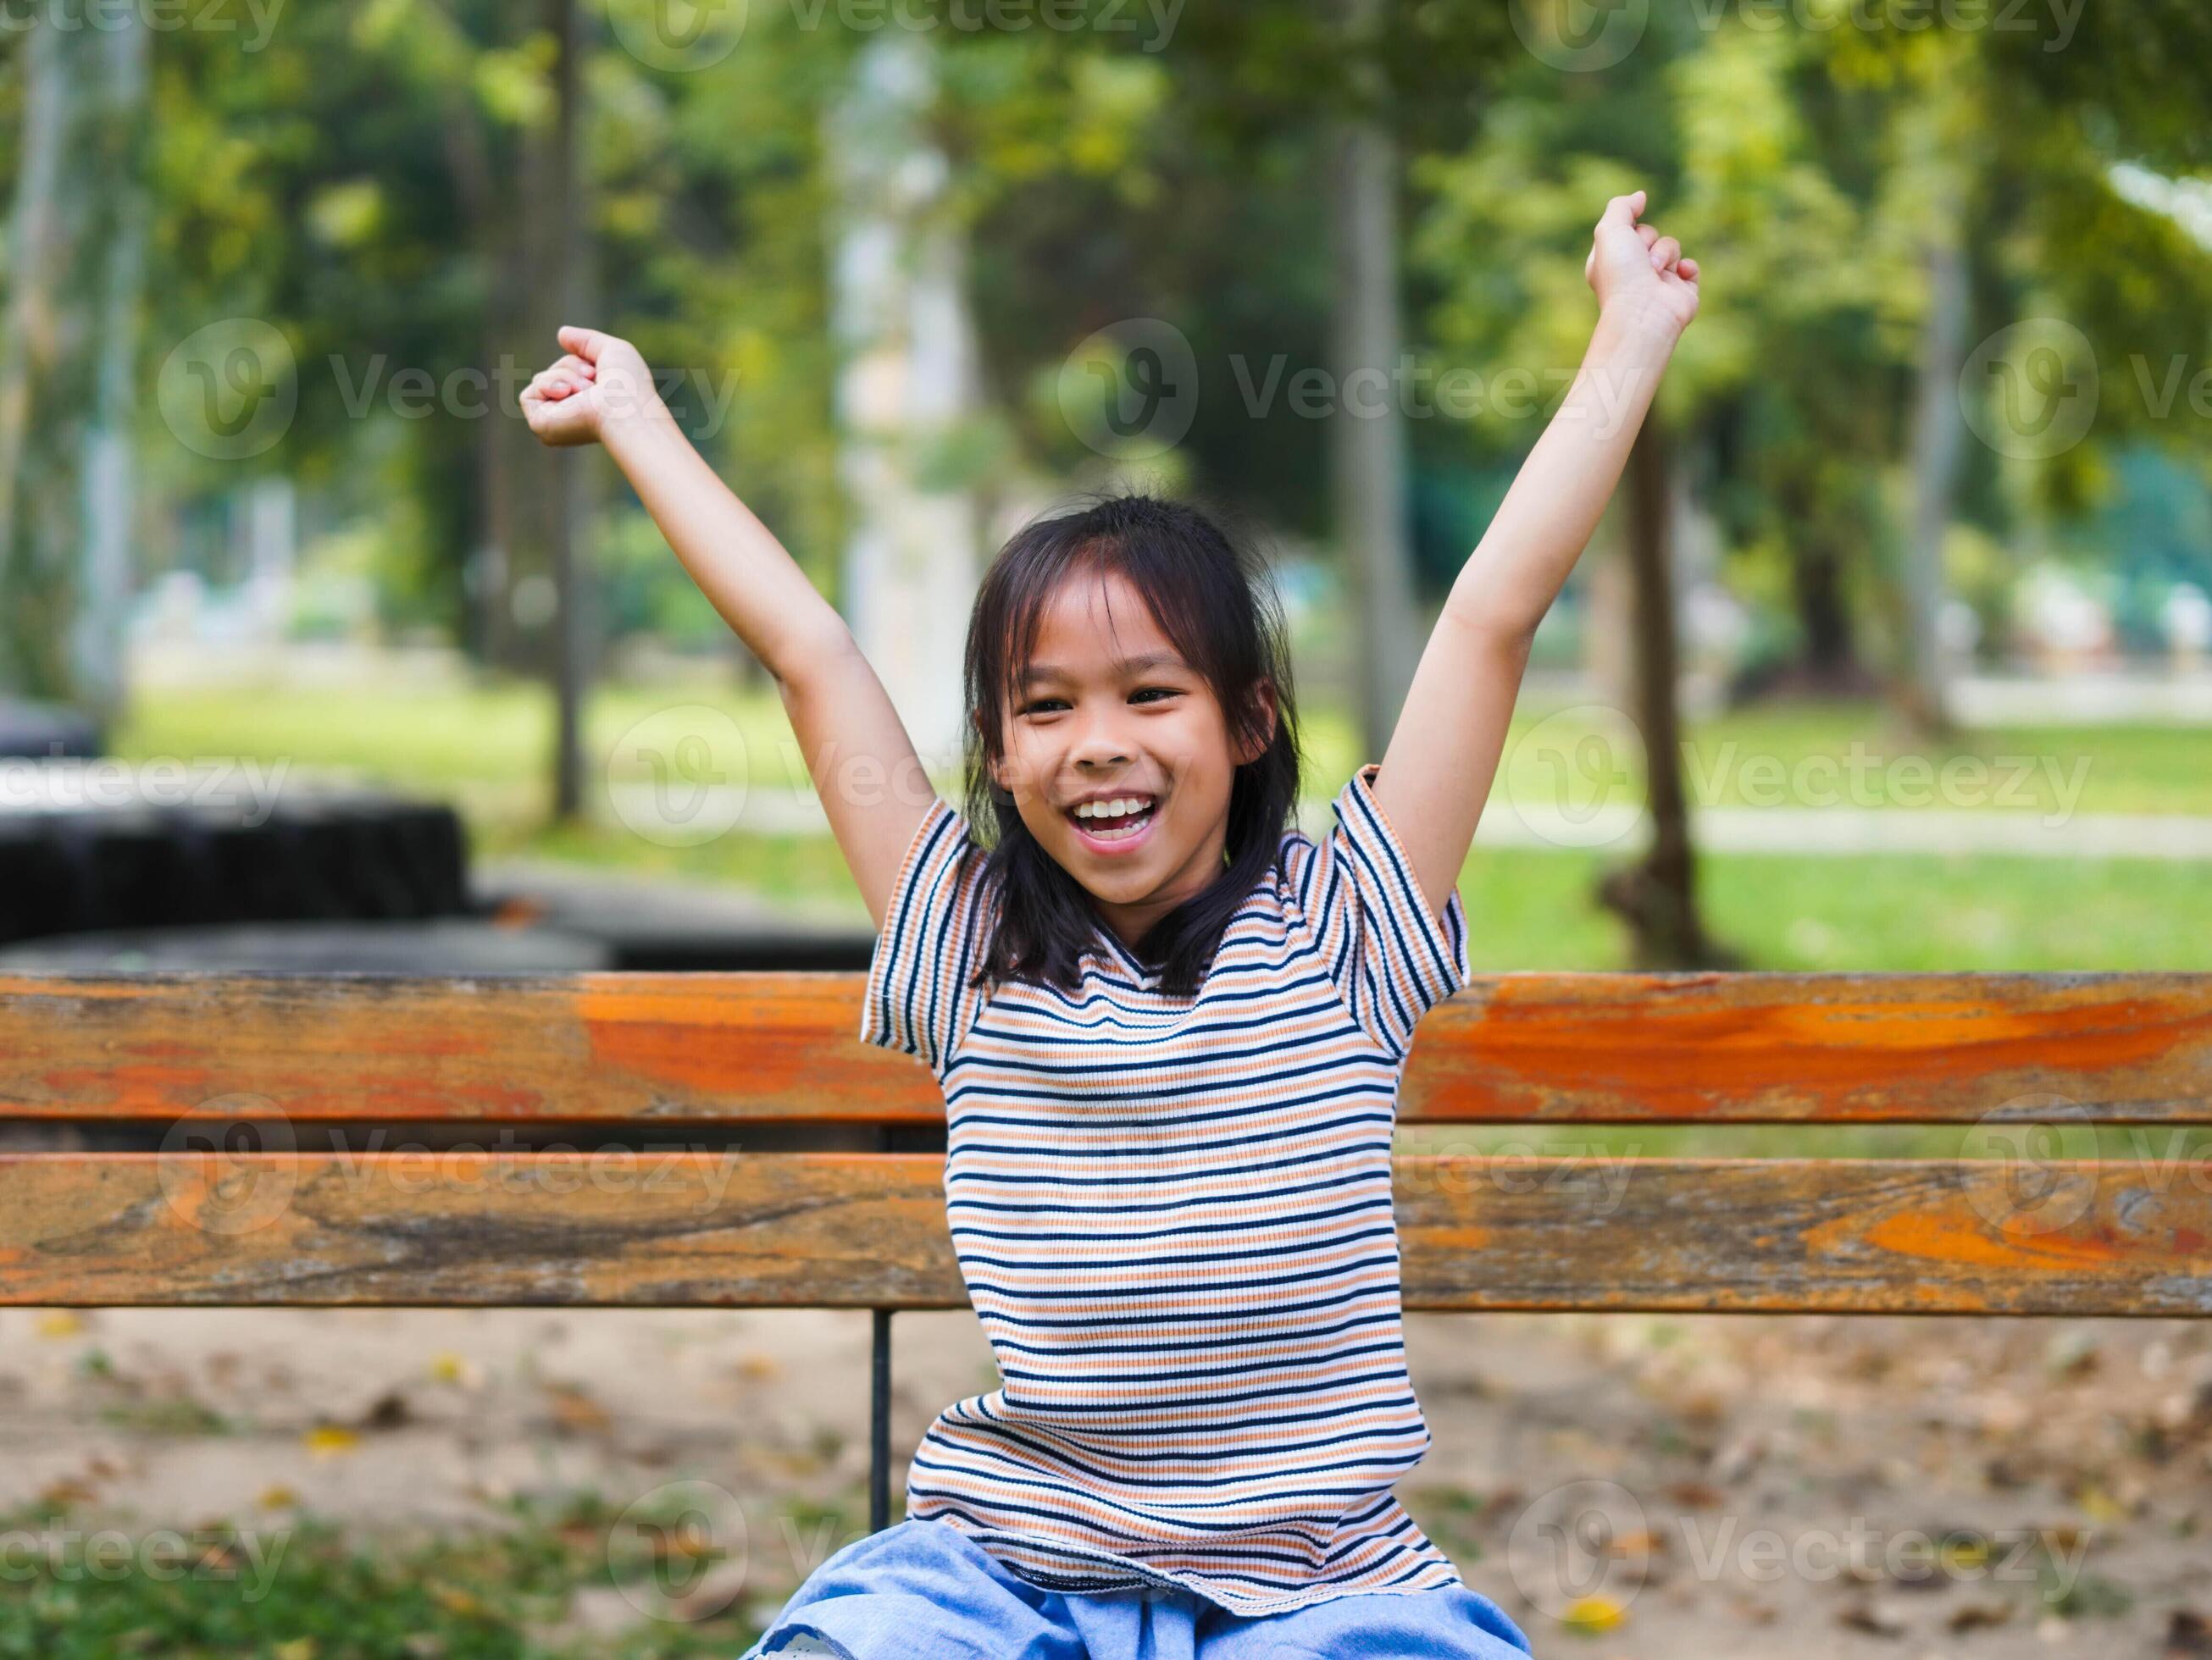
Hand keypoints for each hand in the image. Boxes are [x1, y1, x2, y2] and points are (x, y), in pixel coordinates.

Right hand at [520, 325, 661, 447]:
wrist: (624, 409)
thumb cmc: (628, 385)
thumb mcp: (611, 350)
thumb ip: (586, 340)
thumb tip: (561, 334)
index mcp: (589, 404)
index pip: (568, 371)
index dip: (580, 361)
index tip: (598, 371)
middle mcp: (573, 417)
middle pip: (553, 372)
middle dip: (571, 366)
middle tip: (593, 380)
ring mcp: (556, 424)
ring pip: (541, 380)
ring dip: (564, 375)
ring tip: (586, 390)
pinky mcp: (541, 427)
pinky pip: (528, 395)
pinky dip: (547, 385)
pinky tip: (567, 393)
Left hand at [1584, 190, 1699, 340]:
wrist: (1644, 313)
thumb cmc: (1622, 274)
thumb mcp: (1610, 230)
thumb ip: (1622, 207)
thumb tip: (1640, 197)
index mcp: (1610, 262)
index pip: (1624, 230)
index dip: (1627, 229)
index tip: (1624, 240)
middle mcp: (1633, 272)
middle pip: (1649, 234)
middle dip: (1648, 239)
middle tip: (1641, 260)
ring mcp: (1658, 282)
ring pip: (1671, 247)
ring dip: (1666, 253)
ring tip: (1656, 272)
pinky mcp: (1681, 292)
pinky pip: (1691, 268)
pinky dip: (1688, 268)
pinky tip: (1680, 274)